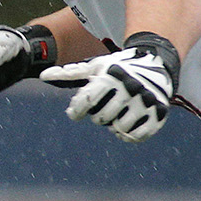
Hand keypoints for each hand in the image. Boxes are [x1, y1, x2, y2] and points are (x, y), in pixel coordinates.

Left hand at [39, 40, 177, 141]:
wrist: (156, 63)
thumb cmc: (118, 68)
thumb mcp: (95, 66)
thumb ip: (69, 73)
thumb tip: (43, 76)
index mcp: (110, 77)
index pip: (86, 101)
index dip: (76, 111)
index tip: (74, 113)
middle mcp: (128, 88)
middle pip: (102, 118)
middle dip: (99, 116)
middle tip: (104, 109)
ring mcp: (144, 102)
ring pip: (119, 129)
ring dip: (114, 126)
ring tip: (117, 115)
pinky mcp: (157, 114)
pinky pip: (137, 136)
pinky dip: (129, 135)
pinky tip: (127, 126)